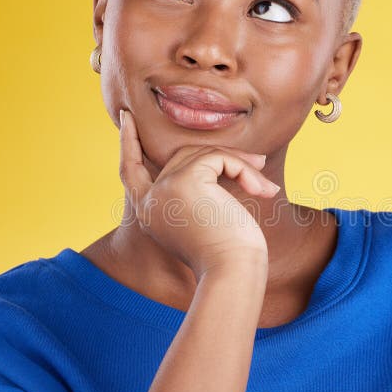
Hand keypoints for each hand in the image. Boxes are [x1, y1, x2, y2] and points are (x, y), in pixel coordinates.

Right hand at [118, 107, 279, 280]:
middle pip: (183, 157)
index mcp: (148, 212)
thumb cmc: (228, 255)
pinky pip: (219, 158)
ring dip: (239, 165)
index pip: (130, 170)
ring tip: (264, 186)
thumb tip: (218, 159)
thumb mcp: (204, 220)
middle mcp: (150, 199)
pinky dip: (244, 171)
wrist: (232, 273)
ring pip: (204, 154)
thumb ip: (198, 192)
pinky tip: (262, 191)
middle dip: (222, 158)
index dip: (128, 143)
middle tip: (257, 165)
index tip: (127, 118)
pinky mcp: (186, 180)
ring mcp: (165, 187)